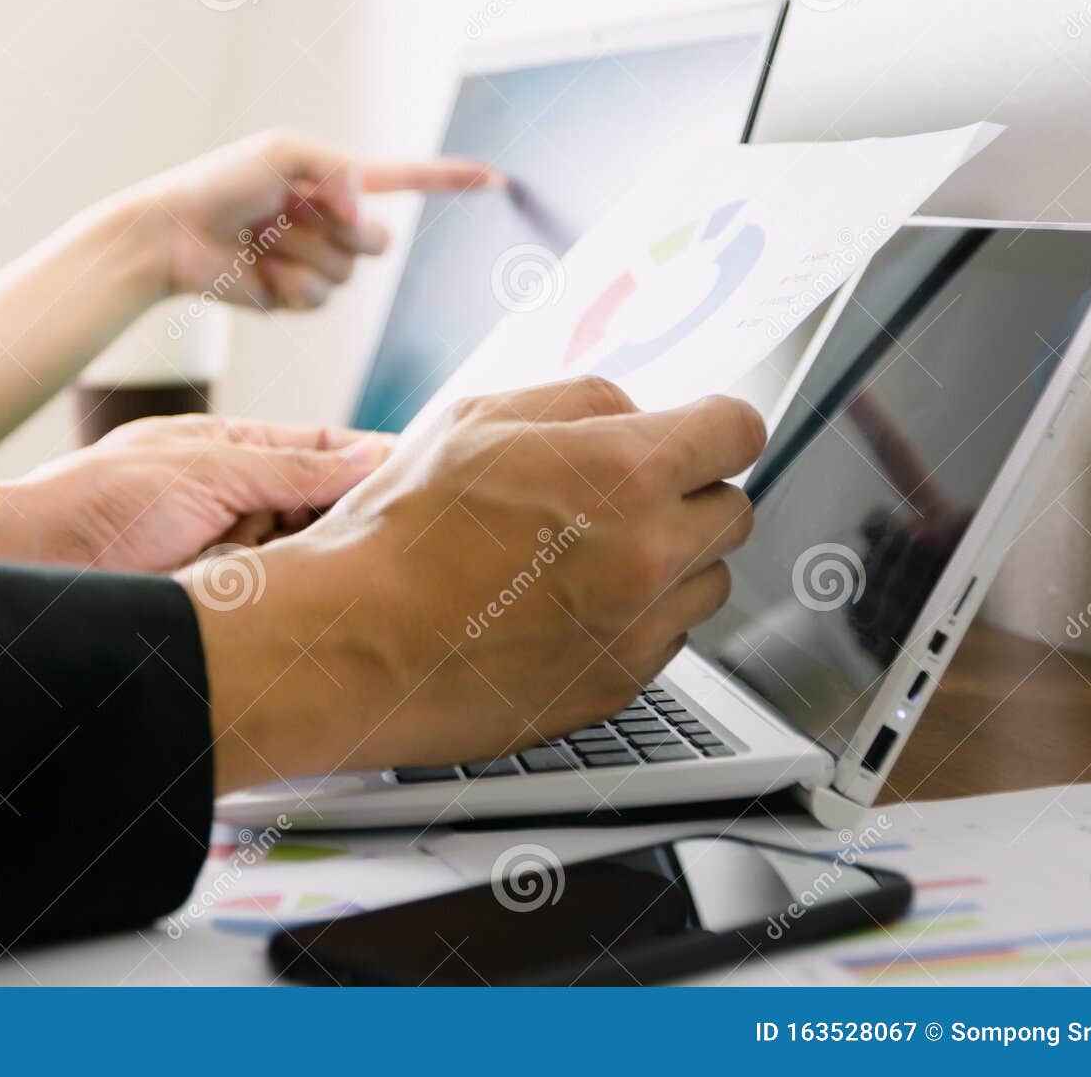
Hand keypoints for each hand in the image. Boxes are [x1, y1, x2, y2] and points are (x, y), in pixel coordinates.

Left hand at [0, 415, 388, 572]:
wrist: (37, 566)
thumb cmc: (101, 501)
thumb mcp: (208, 469)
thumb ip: (295, 466)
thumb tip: (369, 455)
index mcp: (235, 450)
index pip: (326, 447)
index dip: (374, 459)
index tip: (425, 473)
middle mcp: (239, 499)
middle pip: (324, 505)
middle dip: (359, 517)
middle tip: (414, 532)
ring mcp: (231, 551)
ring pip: (307, 556)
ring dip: (329, 562)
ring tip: (373, 571)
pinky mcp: (222, 599)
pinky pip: (278, 597)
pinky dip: (298, 599)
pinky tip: (325, 605)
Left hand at [131, 129, 503, 309]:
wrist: (172, 233)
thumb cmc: (219, 183)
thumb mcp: (284, 152)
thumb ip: (338, 169)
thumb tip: (361, 214)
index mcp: (333, 182)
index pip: (404, 180)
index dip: (448, 180)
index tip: (495, 178)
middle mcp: (329, 224)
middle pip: (379, 242)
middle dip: (344, 230)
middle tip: (296, 214)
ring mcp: (313, 263)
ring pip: (346, 273)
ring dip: (301, 254)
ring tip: (260, 238)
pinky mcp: (292, 298)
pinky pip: (318, 299)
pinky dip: (288, 283)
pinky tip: (258, 270)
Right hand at [186, 378, 766, 792]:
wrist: (352, 647)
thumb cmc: (398, 536)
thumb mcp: (476, 420)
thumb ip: (581, 402)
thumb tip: (639, 412)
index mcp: (624, 473)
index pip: (738, 431)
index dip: (713, 426)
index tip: (698, 435)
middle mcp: (650, 556)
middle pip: (734, 511)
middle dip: (690, 495)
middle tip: (624, 497)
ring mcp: (638, 631)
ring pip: (707, 583)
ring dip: (669, 563)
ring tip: (585, 559)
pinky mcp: (616, 688)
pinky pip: (664, 642)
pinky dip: (634, 621)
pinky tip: (563, 609)